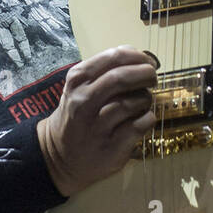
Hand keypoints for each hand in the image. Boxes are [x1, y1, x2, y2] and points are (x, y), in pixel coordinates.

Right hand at [37, 45, 158, 197]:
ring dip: (146, 99)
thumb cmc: (78, 115)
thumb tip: (142, 58)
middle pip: (122, 78)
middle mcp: (83, 100)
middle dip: (145, 74)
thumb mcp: (81, 87)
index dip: (138, 57)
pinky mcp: (111, 146)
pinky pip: (140, 124)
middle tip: (152, 78)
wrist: (60, 156)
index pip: (114, 56)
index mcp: (78, 79)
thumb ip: (107, 70)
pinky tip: (142, 119)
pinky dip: (148, 118)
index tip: (147, 62)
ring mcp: (97, 125)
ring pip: (133, 102)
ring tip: (142, 102)